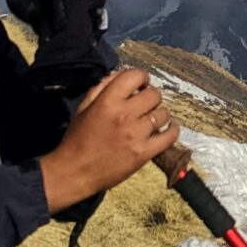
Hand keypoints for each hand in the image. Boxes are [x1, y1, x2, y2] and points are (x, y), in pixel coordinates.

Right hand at [37, 68, 176, 212]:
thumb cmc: (77, 139)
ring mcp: (136, 134)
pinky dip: (172, 130)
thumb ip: (101, 88)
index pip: (135, 76)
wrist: (74, 172)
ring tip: (151, 119)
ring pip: (163, 114)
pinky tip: (169, 128)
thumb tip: (119, 75)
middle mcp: (124, 114)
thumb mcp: (84, 108)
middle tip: (144, 104)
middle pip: (154, 94)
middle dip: (150, 96)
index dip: (141, 77)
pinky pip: (169, 136)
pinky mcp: (144, 153)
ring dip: (159, 114)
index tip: (141, 84)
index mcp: (108, 101)